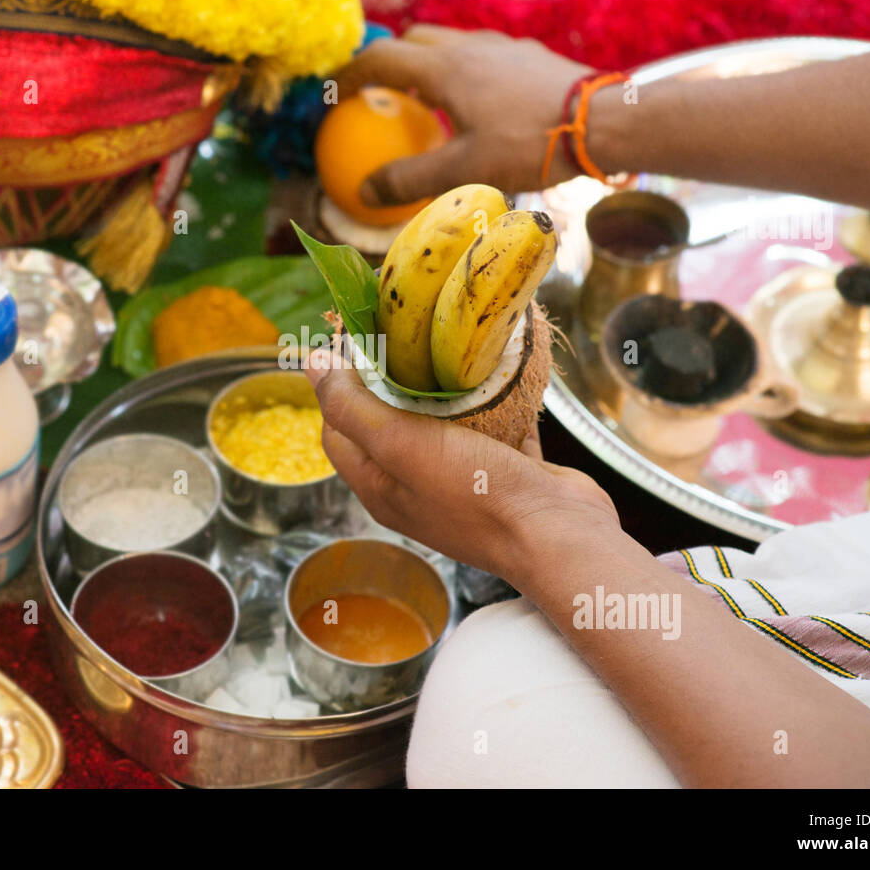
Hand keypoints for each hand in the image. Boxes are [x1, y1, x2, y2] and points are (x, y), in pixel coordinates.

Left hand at [304, 351, 621, 589]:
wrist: (559, 534)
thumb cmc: (475, 493)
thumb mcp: (399, 444)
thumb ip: (352, 406)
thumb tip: (310, 364)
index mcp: (380, 486)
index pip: (339, 428)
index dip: (339, 385)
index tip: (358, 340)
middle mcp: (415, 486)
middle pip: (389, 422)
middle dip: (393, 379)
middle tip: (406, 335)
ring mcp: (461, 481)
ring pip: (443, 422)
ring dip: (446, 387)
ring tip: (451, 347)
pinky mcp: (505, 471)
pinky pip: (493, 426)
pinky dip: (494, 399)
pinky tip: (499, 371)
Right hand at [333, 25, 594, 207]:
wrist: (605, 122)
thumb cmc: (530, 146)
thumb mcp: (464, 171)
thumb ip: (410, 180)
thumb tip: (365, 190)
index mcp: (446, 69)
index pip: (383, 57)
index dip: (353, 73)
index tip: (338, 93)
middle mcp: (471, 47)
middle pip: (415, 40)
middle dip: (391, 60)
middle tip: (382, 95)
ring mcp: (503, 47)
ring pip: (452, 44)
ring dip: (430, 65)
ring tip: (429, 103)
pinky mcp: (529, 56)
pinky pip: (483, 55)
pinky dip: (465, 73)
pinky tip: (479, 108)